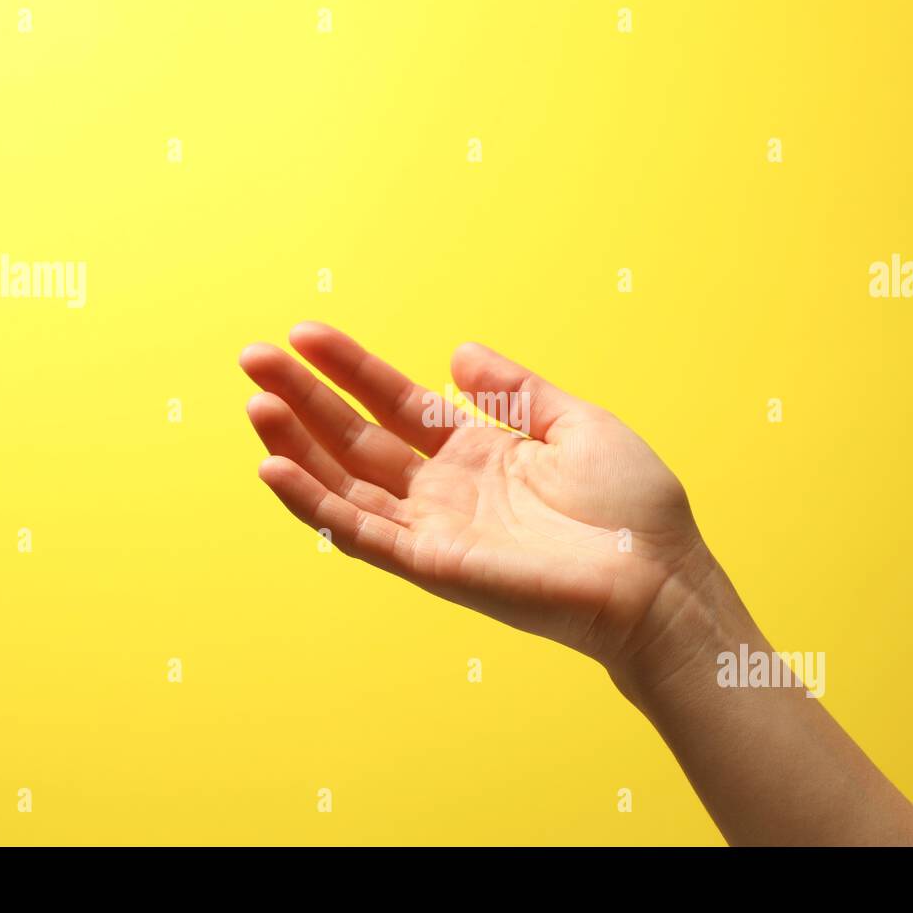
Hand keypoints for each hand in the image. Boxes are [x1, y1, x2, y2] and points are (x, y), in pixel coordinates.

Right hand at [239, 322, 711, 669]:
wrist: (659, 579)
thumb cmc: (632, 509)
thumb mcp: (575, 424)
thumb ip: (514, 390)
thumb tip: (457, 352)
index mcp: (478, 453)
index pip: (396, 403)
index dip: (351, 368)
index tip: (306, 333)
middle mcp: (445, 491)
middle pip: (356, 438)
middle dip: (305, 398)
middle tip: (254, 356)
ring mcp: (434, 529)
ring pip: (345, 484)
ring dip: (297, 446)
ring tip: (255, 402)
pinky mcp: (432, 564)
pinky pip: (359, 533)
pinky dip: (313, 504)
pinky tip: (273, 469)